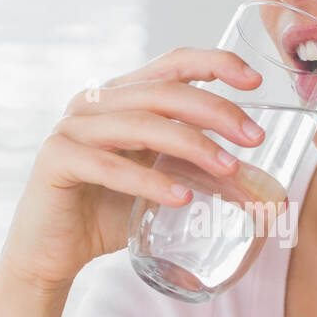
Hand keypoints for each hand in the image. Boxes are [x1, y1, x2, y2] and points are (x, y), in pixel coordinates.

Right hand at [0, 47, 264, 290]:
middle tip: (254, 138)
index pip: (172, 64)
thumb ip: (202, 174)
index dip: (215, 63)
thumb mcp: (164, 185)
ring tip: (229, 169)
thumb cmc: (109, 214)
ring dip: (191, 144)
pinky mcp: (56, 160)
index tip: (256, 80)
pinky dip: (148, 181)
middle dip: (215, 111)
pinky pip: (108, 166)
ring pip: (140, 124)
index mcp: (121, 97)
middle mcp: (95, 102)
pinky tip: (181, 198)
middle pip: (163, 92)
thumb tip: (263, 184)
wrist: (53, 252)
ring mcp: (72, 128)